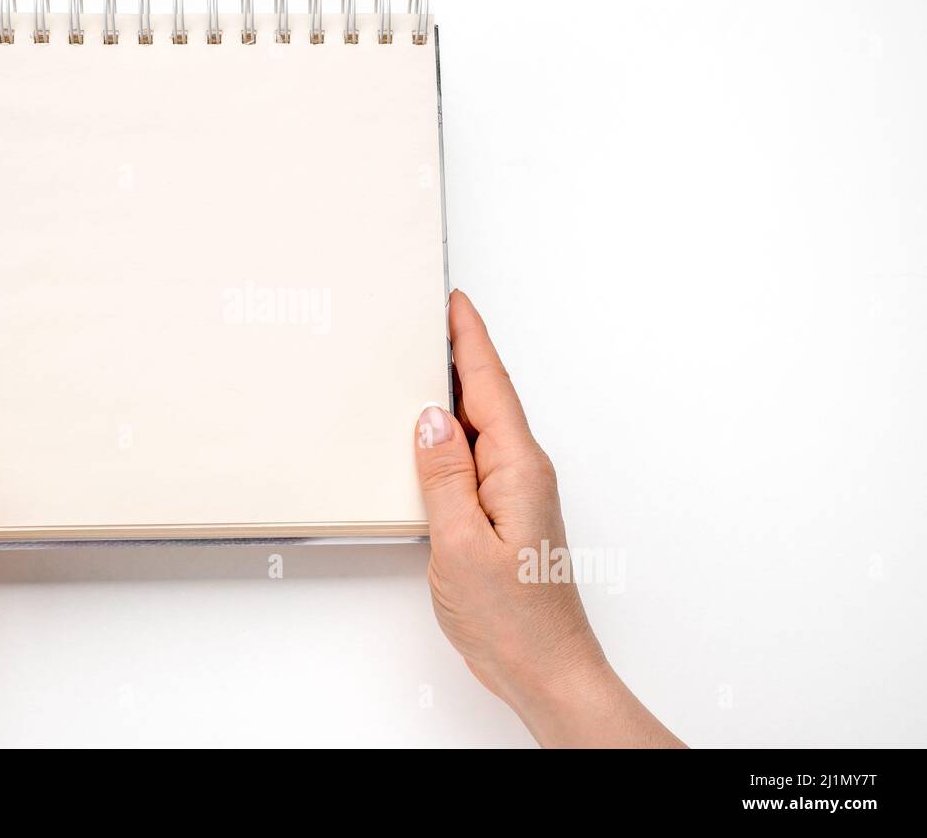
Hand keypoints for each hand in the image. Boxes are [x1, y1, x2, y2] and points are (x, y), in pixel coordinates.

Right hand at [415, 290, 681, 746]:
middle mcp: (522, 471)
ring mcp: (515, 491)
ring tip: (422, 361)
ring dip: (454, 391)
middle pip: (487, 395)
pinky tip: (430, 436)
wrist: (546, 668)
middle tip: (429, 315)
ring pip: (480, 425)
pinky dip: (451, 433)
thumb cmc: (513, 618)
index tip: (454, 300)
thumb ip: (443, 477)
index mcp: (517, 467)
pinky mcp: (505, 512)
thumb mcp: (461, 544)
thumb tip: (430, 418)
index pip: (489, 384)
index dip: (469, 338)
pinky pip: (475, 456)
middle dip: (459, 351)